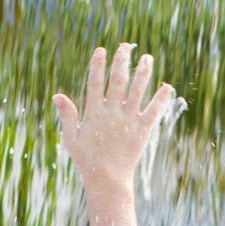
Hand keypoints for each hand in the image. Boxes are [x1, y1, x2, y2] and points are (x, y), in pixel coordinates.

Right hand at [52, 43, 173, 194]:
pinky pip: (154, 110)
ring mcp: (128, 119)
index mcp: (94, 112)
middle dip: (121, 60)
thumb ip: (67, 115)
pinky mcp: (142, 129)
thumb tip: (57, 95)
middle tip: (125, 46)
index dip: (98, 64)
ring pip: (138, 89)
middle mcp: (112, 111)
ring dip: (144, 71)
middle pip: (118, 79)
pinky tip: (167, 87)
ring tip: (148, 58)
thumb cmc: (87, 161)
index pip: (95, 81)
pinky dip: (161, 98)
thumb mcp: (72, 138)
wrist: (107, 179)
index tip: (101, 50)